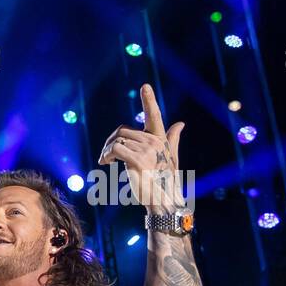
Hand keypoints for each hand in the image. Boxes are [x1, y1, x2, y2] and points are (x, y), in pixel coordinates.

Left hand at [97, 83, 184, 211]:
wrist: (163, 199)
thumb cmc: (164, 180)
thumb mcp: (170, 158)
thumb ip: (171, 139)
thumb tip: (180, 123)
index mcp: (160, 139)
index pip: (154, 116)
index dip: (149, 101)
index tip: (145, 86)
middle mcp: (154, 141)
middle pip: (122, 130)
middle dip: (109, 141)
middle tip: (106, 157)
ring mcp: (147, 151)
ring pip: (117, 140)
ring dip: (106, 151)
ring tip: (106, 162)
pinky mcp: (137, 160)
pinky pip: (115, 149)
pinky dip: (107, 155)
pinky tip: (106, 164)